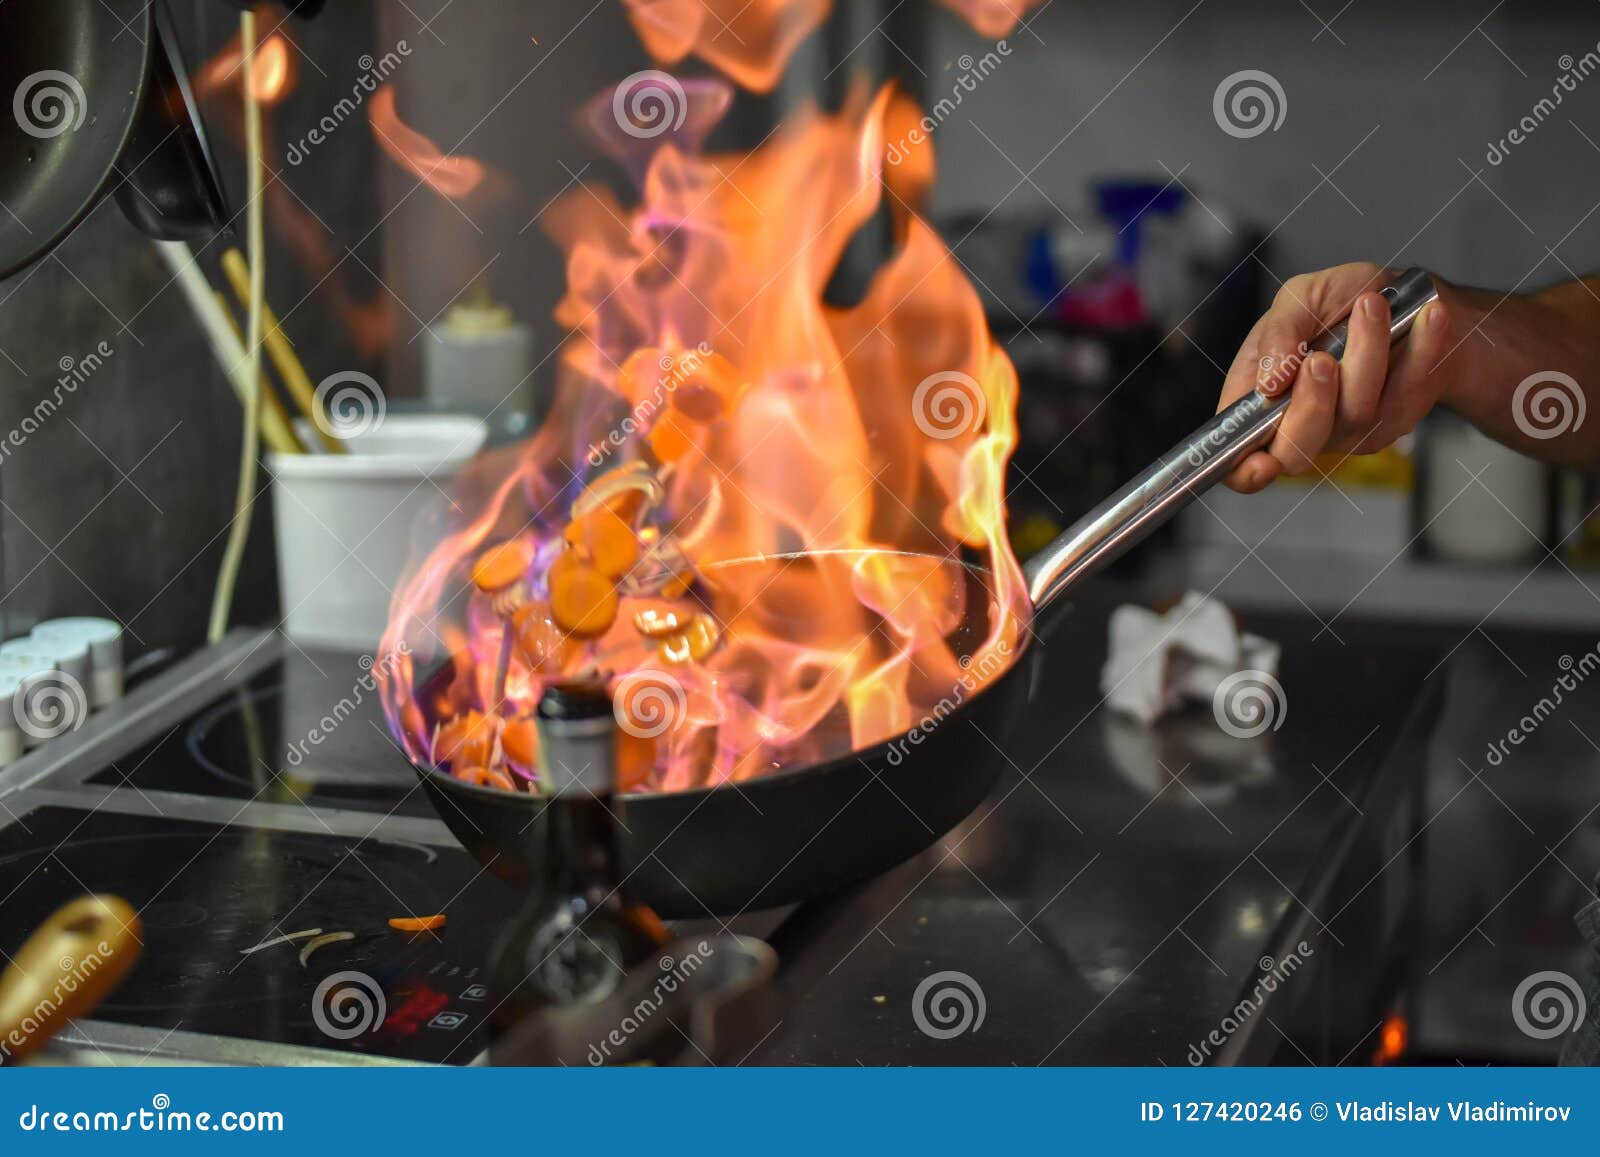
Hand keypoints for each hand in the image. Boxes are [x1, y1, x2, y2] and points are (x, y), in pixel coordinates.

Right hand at [1217, 262, 1453, 491]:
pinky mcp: (1395, 420)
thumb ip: (1277, 333)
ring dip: (1367, 355)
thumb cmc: (1343, 299)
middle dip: (1311, 406)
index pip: (1238, 458)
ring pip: (1356, 415)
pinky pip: (1406, 397)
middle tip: (1320, 359)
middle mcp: (1299, 423)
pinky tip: (1430, 317)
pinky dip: (1421, 351)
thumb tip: (1268, 383)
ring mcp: (1348, 428)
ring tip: (1373, 305)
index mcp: (1259, 401)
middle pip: (1296, 453)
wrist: (1410, 298)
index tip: (1262, 462)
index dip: (1245, 472)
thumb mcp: (1298, 297)